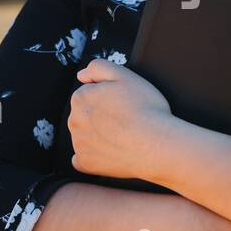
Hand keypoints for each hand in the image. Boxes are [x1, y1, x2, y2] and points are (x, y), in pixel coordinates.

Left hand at [69, 57, 171, 178]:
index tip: (123, 104)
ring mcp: (79, 144)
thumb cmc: (145, 108)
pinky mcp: (85, 164)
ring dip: (97, 136)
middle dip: (100, 117)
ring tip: (122, 137)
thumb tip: (81, 75)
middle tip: (125, 120)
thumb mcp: (125, 75)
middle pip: (85, 115)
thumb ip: (99, 67)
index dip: (108, 98)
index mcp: (81, 97)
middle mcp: (74, 120)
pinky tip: (111, 153)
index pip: (89, 94)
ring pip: (84, 136)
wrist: (157, 145)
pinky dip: (94, 157)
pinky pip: (83, 159)